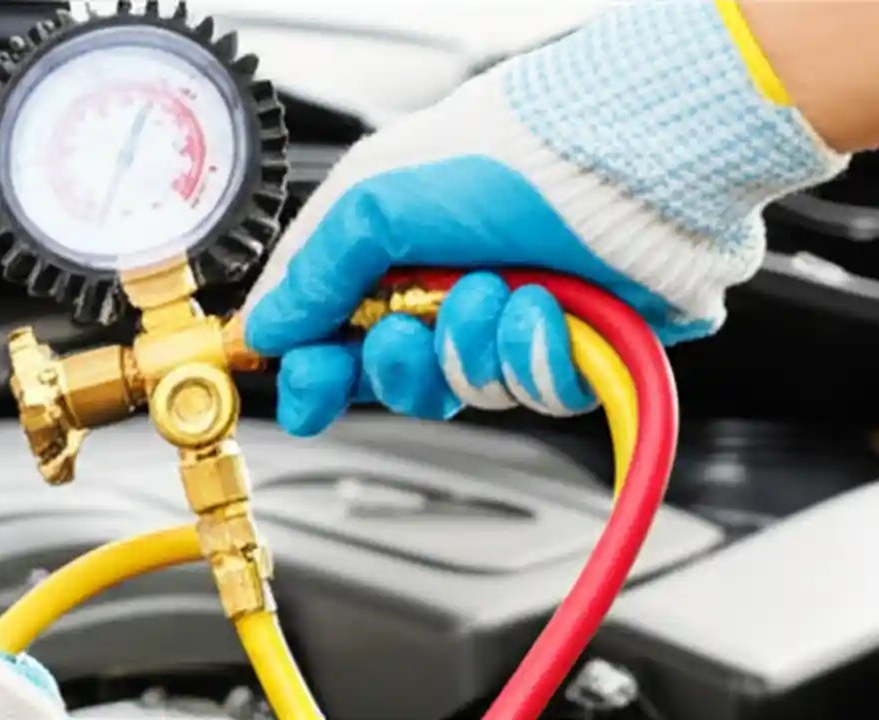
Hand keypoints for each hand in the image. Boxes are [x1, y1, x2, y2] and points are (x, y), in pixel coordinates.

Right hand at [242, 2, 845, 436]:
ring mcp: (509, 320)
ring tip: (497, 292)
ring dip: (474, 346)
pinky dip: (535, 354)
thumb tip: (266, 327)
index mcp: (392, 250)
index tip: (305, 398)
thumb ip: (313, 273)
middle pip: (395, 378)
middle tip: (407, 334)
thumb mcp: (373, 204)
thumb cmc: (501, 160)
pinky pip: (534, 392)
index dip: (316, 374)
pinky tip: (546, 309)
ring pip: (464, 389)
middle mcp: (446, 286)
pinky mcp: (571, 348)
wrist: (625, 165)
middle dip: (398, 366)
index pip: (335, 332)